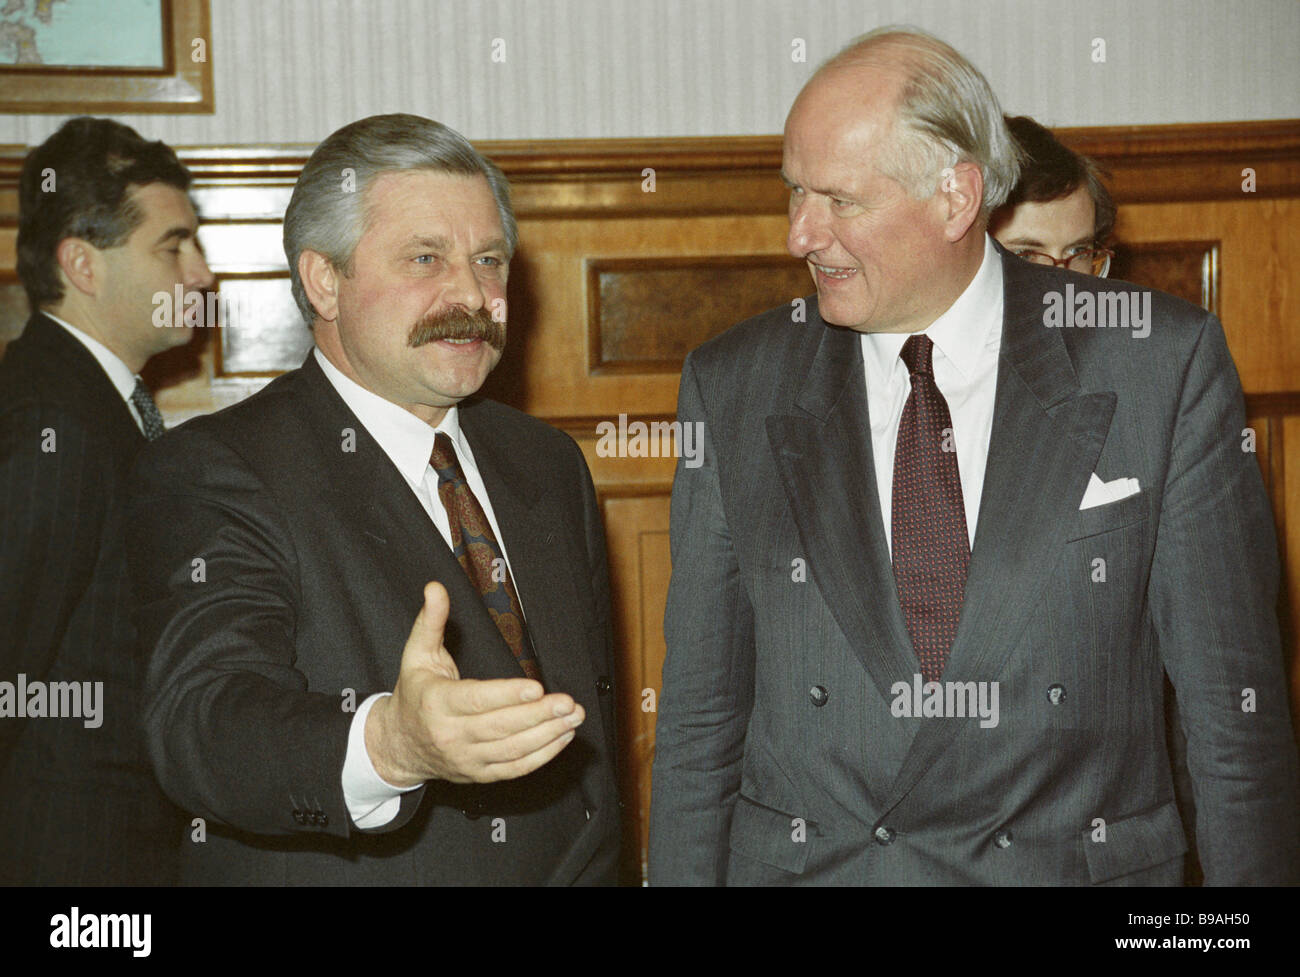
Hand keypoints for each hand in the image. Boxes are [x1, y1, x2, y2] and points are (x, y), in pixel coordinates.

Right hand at [365, 581, 582, 786]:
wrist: (398, 745)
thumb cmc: (413, 694)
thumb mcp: (416, 654)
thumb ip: (430, 621)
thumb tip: (436, 588)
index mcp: (437, 703)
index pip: (477, 700)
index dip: (508, 695)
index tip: (536, 687)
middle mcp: (452, 735)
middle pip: (501, 727)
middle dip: (539, 715)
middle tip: (569, 702)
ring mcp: (467, 758)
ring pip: (513, 750)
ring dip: (548, 734)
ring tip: (574, 717)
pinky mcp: (480, 773)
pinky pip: (515, 768)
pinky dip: (542, 755)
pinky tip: (563, 736)